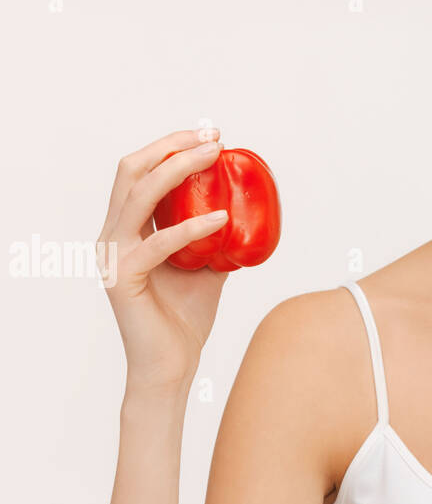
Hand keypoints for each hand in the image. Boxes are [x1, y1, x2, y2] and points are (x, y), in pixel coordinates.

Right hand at [98, 127, 230, 392]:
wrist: (171, 367)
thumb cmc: (184, 321)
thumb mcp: (207, 269)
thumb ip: (216, 240)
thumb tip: (247, 215)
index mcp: (126, 229)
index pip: (140, 172)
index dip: (171, 146)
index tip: (210, 135)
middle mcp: (112, 236)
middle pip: (132, 170)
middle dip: (173, 145)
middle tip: (214, 137)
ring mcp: (113, 255)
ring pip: (139, 194)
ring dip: (179, 169)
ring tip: (214, 156)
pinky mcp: (123, 279)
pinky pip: (160, 243)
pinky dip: (193, 227)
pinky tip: (222, 218)